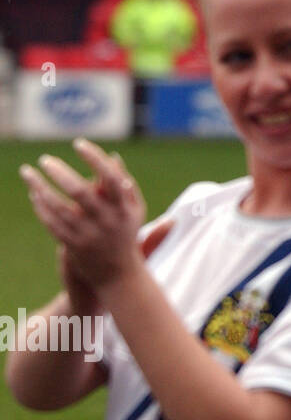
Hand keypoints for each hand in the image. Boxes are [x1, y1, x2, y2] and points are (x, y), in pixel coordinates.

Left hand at [20, 139, 147, 287]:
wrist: (118, 275)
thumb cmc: (125, 234)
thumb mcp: (133, 211)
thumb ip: (125, 186)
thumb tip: (112, 157)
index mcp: (124, 208)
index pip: (110, 177)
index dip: (95, 158)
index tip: (79, 143)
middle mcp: (107, 221)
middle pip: (80, 192)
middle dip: (60, 172)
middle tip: (45, 159)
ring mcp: (89, 234)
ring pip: (59, 207)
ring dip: (40, 188)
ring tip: (26, 172)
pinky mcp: (72, 245)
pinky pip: (51, 223)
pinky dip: (40, 207)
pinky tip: (34, 194)